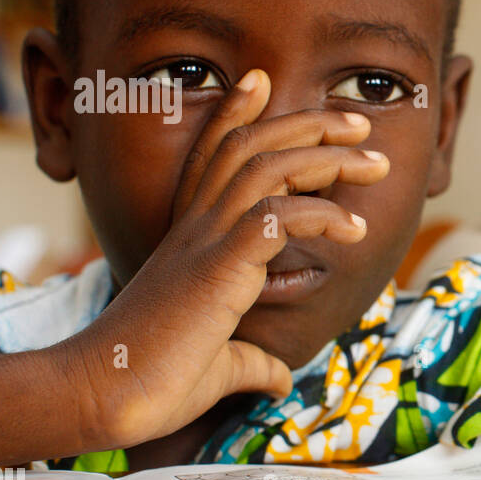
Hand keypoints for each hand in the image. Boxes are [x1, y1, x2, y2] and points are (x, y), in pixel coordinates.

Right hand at [66, 69, 388, 449]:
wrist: (105, 399)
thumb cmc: (152, 386)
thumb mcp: (217, 368)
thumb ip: (250, 364)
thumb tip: (276, 380)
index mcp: (189, 240)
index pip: (209, 158)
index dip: (235, 114)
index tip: (261, 80)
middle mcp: (194, 230)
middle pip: (249, 148)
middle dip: (307, 124)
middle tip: (358, 123)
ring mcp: (205, 244)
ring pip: (267, 168)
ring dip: (327, 157)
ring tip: (376, 162)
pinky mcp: (219, 269)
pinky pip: (276, 218)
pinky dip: (321, 213)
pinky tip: (356, 229)